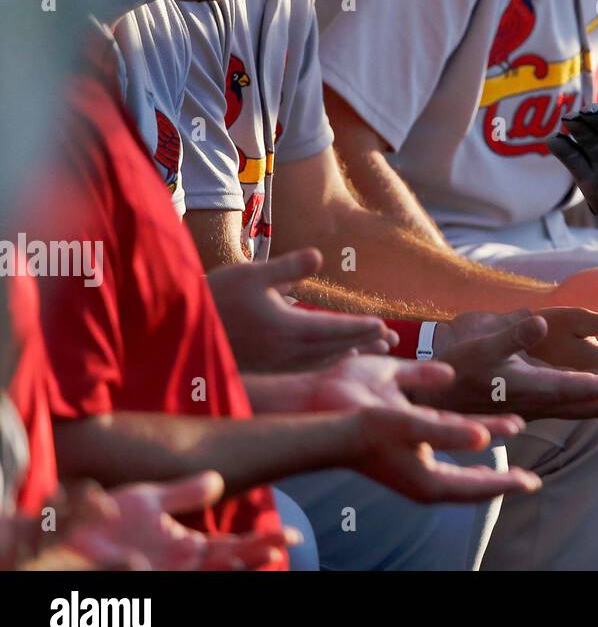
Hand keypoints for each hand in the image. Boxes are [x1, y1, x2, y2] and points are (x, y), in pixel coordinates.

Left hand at [55, 473, 296, 570]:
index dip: (261, 543)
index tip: (291, 538)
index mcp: (186, 547)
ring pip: (210, 573)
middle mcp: (180, 565)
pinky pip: (172, 579)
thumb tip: (220, 480)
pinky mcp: (141, 581)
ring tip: (263, 555)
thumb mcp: (148, 500)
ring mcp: (163, 575)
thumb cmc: (104, 522)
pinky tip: (212, 554)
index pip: (232, 547)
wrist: (63, 536)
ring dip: (238, 565)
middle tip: (290, 543)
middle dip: (259, 553)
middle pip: (230, 562)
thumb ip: (183, 493)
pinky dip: (194, 568)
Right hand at [208, 248, 395, 371]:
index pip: (334, 329)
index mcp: (287, 328)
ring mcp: (275, 365)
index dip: (360, 327)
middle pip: (334, 348)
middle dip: (363, 342)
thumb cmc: (217, 296)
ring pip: (322, 362)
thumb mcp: (253, 274)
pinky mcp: (266, 370)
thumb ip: (288, 267)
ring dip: (349, 355)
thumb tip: (319, 256)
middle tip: (390, 340)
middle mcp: (285, 352)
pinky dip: (326, 365)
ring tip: (372, 351)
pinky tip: (335, 361)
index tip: (383, 326)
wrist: (178, 330)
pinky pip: (305, 370)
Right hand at [346, 405, 539, 503]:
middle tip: (529, 481)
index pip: (478, 487)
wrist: (329, 428)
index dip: (506, 483)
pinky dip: (468, 459)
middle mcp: (425, 482)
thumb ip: (449, 433)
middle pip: (473, 487)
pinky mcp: (410, 460)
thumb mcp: (412, 424)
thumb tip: (484, 438)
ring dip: (486, 466)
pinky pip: (449, 465)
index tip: (533, 482)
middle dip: (501, 481)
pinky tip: (473, 444)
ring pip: (462, 475)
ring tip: (509, 457)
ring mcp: (417, 473)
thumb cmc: (368, 426)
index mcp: (429, 482)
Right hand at [425, 310, 597, 418]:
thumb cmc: (458, 364)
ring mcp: (548, 405)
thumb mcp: (484, 343)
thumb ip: (513, 333)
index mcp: (537, 389)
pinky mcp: (545, 402)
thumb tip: (540, 322)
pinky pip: (589, 405)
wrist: (439, 391)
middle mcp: (549, 402)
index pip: (586, 391)